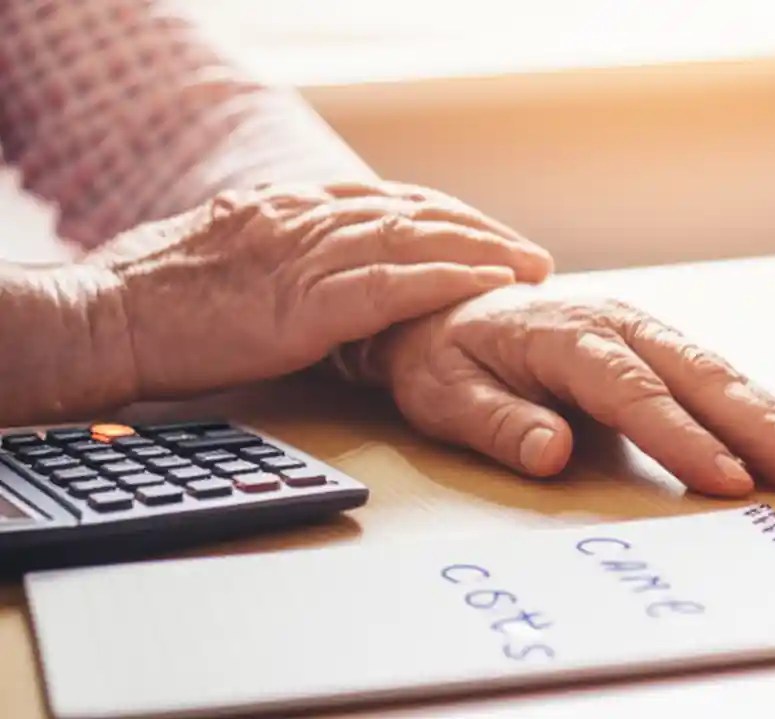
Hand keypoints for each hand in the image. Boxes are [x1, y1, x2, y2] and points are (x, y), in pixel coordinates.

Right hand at [84, 180, 552, 398]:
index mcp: (284, 208)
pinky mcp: (303, 306)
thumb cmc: (152, 297)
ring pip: (414, 242)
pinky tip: (485, 285)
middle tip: (530, 253)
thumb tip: (302, 260)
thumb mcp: (221, 252)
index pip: (386, 201)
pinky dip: (444, 282)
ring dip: (479, 253)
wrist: (101, 318)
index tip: (485, 233)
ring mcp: (305, 259)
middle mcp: (303, 220)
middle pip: (414, 214)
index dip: (444, 217)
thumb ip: (273, 248)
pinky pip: (390, 287)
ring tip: (528, 267)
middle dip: (479, 232)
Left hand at [369, 287, 774, 496]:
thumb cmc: (444, 354)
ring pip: (722, 372)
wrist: (446, 304)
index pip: (635, 393)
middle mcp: (618, 324)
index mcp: (567, 335)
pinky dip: (762, 406)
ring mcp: (644, 330)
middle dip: (764, 427)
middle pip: (701, 377)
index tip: (730, 480)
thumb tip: (553, 452)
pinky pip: (716, 374)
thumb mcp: (446, 392)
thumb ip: (498, 423)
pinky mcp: (656, 345)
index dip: (684, 438)